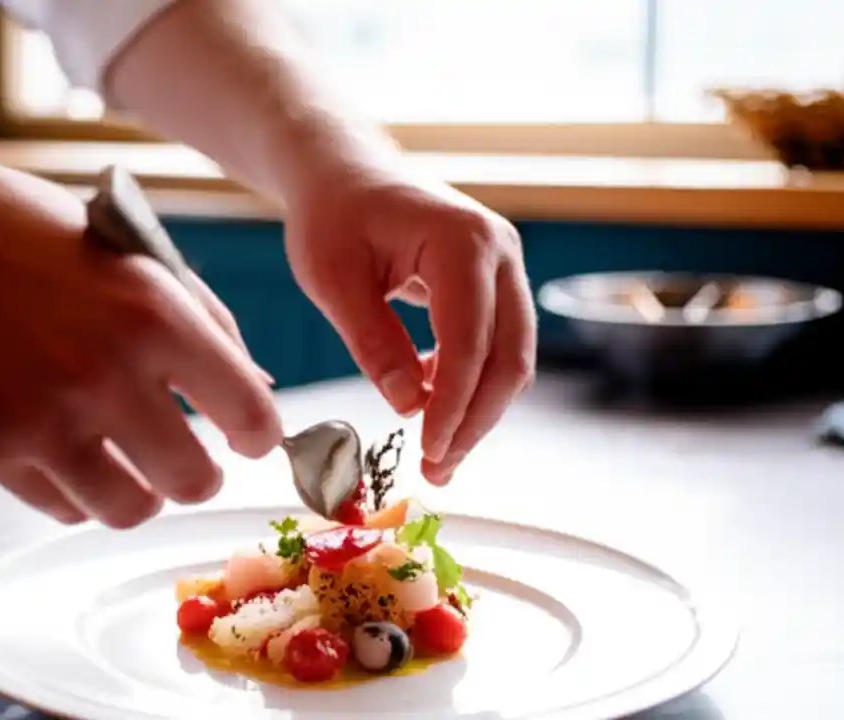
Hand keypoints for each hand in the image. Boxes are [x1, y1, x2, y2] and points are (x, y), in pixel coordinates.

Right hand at [0, 165, 281, 527]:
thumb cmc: (40, 239)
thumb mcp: (139, 258)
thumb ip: (207, 327)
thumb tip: (259, 401)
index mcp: (157, 315)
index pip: (250, 415)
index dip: (258, 436)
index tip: (245, 438)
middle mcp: (105, 372)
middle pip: (194, 481)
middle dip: (200, 474)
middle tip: (187, 459)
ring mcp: (44, 417)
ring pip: (132, 511)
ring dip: (141, 493)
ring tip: (131, 463)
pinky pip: (65, 508)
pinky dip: (79, 489)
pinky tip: (71, 449)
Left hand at [284, 164, 535, 483]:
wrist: (345, 174)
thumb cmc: (332, 217)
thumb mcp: (334, 280)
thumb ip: (373, 340)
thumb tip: (411, 405)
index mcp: (462, 241)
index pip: (470, 339)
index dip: (453, 403)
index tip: (428, 450)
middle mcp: (500, 251)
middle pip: (508, 356)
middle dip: (475, 420)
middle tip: (437, 469)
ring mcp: (505, 266)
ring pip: (511, 358)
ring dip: (479, 411)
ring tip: (439, 457)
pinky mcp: (496, 283)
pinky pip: (497, 345)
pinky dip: (472, 384)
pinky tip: (432, 405)